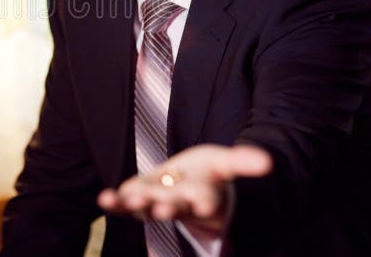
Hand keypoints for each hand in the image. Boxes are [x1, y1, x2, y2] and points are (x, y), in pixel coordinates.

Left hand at [98, 144, 271, 232]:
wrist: (187, 181)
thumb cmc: (209, 174)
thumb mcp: (226, 163)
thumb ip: (242, 163)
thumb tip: (267, 162)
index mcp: (204, 197)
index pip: (207, 201)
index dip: (205, 203)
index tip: (206, 205)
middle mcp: (180, 205)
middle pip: (175, 207)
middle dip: (168, 207)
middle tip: (163, 208)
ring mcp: (156, 203)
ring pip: (146, 208)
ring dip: (137, 205)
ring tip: (127, 201)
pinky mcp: (137, 198)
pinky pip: (124, 204)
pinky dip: (114, 203)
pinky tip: (103, 199)